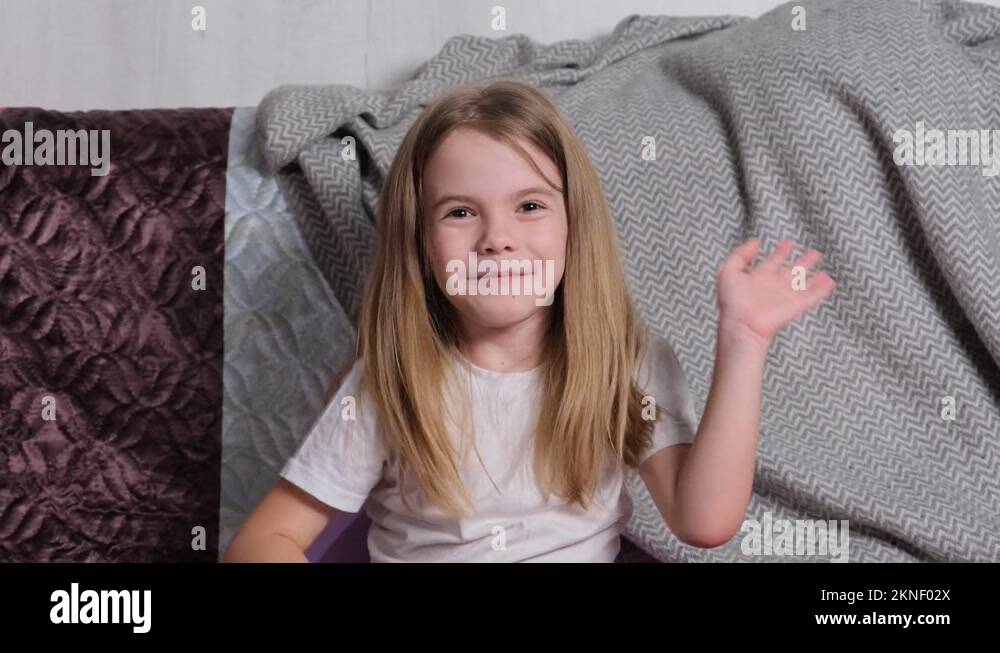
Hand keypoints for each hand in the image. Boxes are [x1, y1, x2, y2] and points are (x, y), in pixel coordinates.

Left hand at [715, 238, 835, 349]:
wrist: (743, 325)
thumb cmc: (732, 302)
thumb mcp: (728, 271)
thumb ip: (740, 254)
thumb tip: (755, 242)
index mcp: (758, 278)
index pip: (772, 262)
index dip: (780, 252)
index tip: (788, 243)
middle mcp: (774, 287)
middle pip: (791, 271)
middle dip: (802, 262)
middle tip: (814, 253)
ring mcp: (785, 297)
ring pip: (803, 283)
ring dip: (813, 276)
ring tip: (824, 268)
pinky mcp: (795, 306)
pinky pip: (812, 296)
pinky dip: (821, 289)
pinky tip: (829, 281)